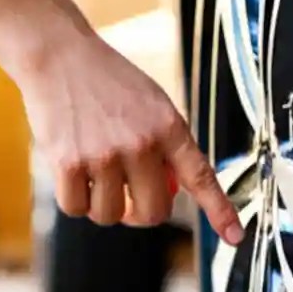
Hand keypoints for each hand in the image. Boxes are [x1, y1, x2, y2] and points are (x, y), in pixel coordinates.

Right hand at [15, 26, 242, 244]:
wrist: (58, 55)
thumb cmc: (106, 81)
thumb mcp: (152, 103)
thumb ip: (166, 146)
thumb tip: (168, 192)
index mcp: (168, 127)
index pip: (201, 177)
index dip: (219, 211)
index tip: (233, 236)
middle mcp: (141, 143)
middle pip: (152, 212)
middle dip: (140, 212)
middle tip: (128, 197)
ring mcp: (104, 155)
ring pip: (110, 215)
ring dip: (103, 204)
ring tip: (96, 174)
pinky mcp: (68, 163)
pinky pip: (76, 208)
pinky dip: (74, 199)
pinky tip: (73, 172)